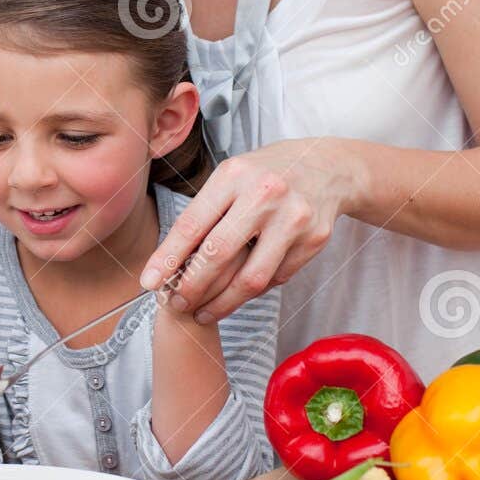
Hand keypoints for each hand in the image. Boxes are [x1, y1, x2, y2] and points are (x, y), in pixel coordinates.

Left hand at [141, 140, 362, 322]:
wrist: (328, 167)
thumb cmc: (265, 175)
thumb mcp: (231, 177)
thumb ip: (204, 213)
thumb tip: (168, 262)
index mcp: (234, 175)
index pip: (192, 225)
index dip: (167, 258)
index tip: (150, 282)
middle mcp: (265, 194)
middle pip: (218, 255)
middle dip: (191, 287)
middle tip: (176, 304)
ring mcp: (293, 218)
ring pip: (251, 278)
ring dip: (222, 303)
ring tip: (202, 312)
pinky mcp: (314, 239)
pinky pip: (276, 278)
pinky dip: (253, 291)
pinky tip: (238, 295)